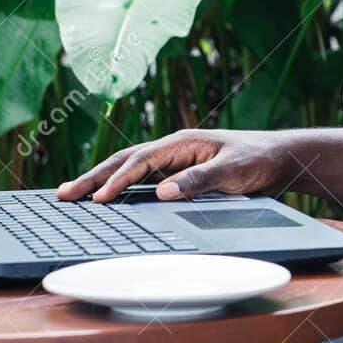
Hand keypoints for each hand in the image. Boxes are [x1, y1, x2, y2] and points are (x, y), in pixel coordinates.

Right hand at [56, 128, 293, 202]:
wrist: (279, 159)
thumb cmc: (258, 160)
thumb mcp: (233, 172)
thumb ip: (200, 181)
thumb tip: (163, 192)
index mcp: (182, 142)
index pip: (140, 162)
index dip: (117, 181)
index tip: (97, 200)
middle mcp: (173, 148)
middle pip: (125, 161)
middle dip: (94, 177)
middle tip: (63, 194)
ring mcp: (174, 159)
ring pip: (129, 168)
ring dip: (101, 181)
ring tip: (72, 193)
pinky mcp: (178, 172)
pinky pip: (142, 179)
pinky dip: (120, 187)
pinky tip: (105, 198)